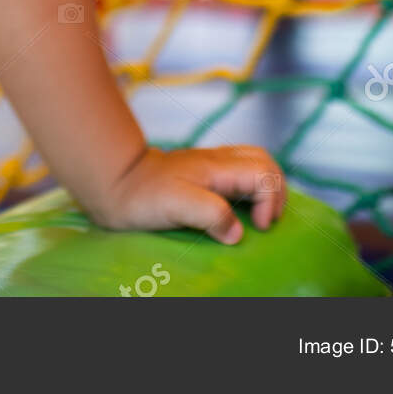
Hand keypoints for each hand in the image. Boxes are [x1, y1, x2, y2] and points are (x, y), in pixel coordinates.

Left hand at [91, 146, 287, 244]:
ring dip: (265, 187)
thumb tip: (237, 232)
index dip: (271, 201)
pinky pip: (239, 172)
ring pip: (254, 163)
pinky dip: (250, 188)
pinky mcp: (204, 173)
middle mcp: (219, 161)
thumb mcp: (178, 205)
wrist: (116, 183)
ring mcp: (212, 165)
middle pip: (265, 161)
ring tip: (260, 215)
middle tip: (266, 221)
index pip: (264, 173)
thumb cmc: (144, 194)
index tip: (257, 227)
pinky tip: (241, 208)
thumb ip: (211, 214)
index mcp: (218, 167)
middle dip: (276, 190)